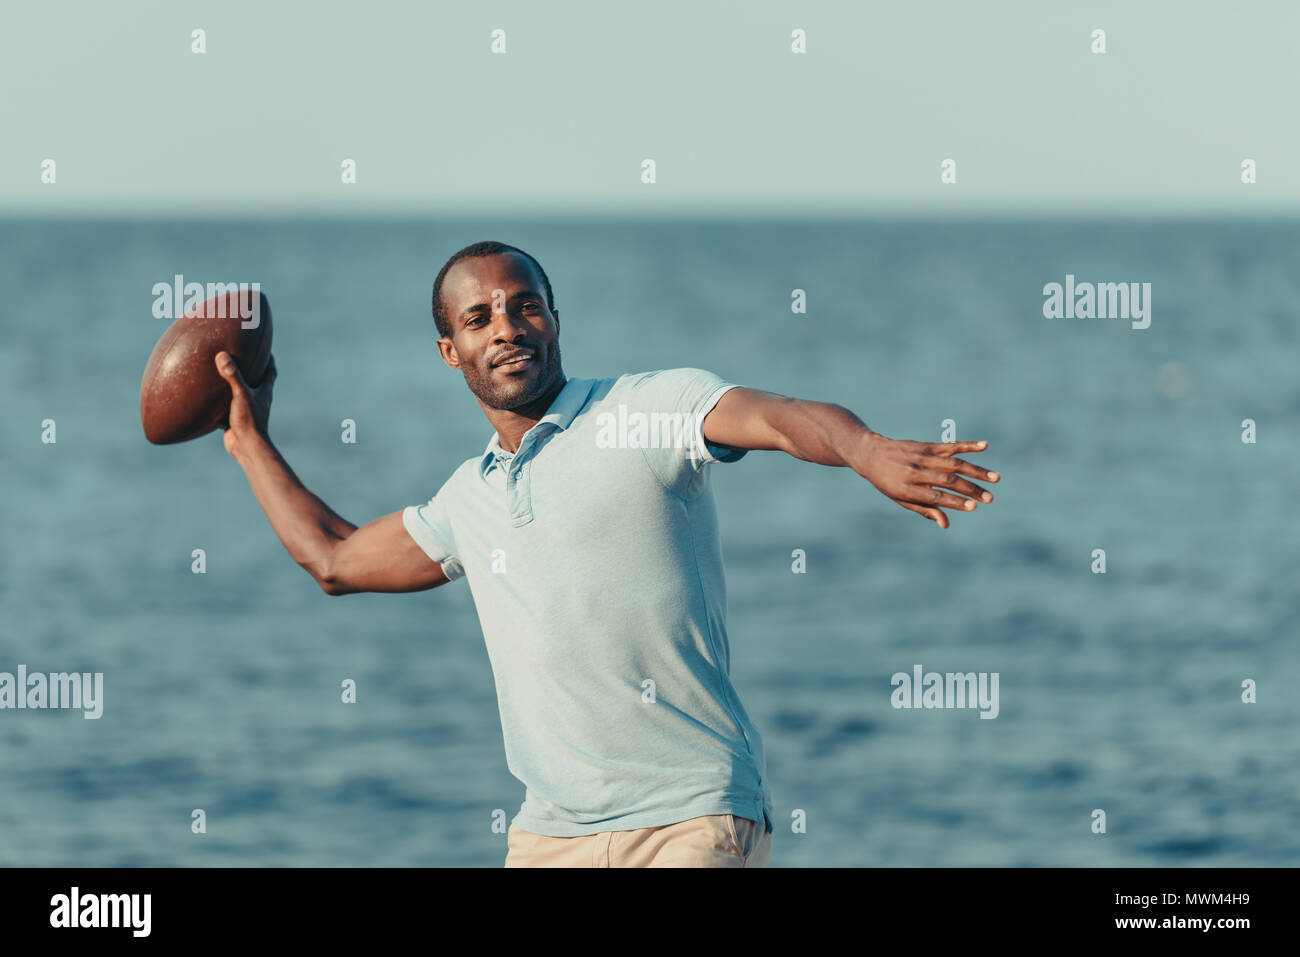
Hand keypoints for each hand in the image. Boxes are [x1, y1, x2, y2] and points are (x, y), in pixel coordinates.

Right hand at [215, 351, 275, 457]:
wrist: (246, 447)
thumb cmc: (249, 421)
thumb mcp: (240, 394)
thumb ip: (233, 375)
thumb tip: (222, 355)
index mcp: (264, 392)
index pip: (271, 371)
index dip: (268, 358)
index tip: (263, 347)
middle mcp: (257, 400)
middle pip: (256, 381)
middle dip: (249, 370)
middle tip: (237, 357)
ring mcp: (247, 411)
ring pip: (239, 395)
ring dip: (231, 386)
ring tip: (218, 374)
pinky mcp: (235, 421)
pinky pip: (225, 409)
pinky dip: (217, 403)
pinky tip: (205, 398)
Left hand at [851, 432, 999, 528]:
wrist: (870, 454)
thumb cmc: (887, 482)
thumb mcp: (900, 499)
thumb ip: (924, 510)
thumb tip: (946, 524)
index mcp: (907, 489)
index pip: (935, 497)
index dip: (955, 502)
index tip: (974, 507)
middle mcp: (915, 471)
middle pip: (948, 480)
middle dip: (971, 490)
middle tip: (990, 498)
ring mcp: (922, 456)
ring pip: (953, 463)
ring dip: (976, 470)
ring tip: (995, 478)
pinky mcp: (926, 445)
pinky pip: (949, 445)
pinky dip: (968, 445)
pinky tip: (984, 446)